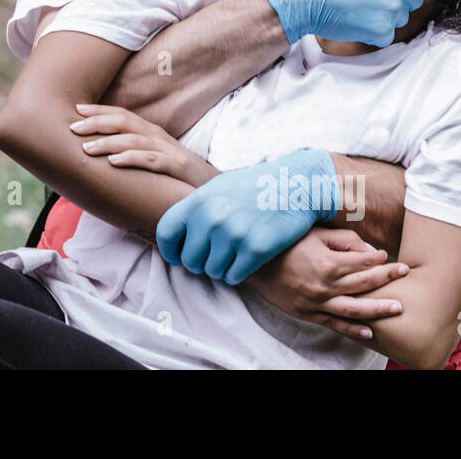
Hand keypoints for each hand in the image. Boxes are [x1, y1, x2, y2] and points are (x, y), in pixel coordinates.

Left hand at [70, 103, 218, 186]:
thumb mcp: (154, 158)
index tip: (76, 109)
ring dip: (108, 142)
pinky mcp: (177, 168)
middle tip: (72, 127)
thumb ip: (134, 151)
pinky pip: (152, 161)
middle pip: (124, 122)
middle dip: (97, 122)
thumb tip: (103, 152)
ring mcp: (169, 151)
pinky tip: (114, 162)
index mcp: (151, 133)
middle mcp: (158, 137)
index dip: (100, 110)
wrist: (213, 190)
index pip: (122, 115)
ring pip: (134, 140)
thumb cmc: (177, 176)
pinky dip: (132, 159)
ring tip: (87, 148)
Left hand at [156, 147, 339, 284]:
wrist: (294, 184)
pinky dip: (238, 273)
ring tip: (233, 256)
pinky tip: (246, 260)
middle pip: (190, 260)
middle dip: (200, 263)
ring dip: (221, 269)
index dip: (170, 250)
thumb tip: (173, 236)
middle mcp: (212, 218)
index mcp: (198, 201)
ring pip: (212, 271)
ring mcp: (233, 233)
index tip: (178, 256)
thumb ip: (195, 210)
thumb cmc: (253, 187)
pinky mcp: (255, 248)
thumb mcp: (218, 188)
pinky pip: (234, 276)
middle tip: (214, 257)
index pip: (166, 233)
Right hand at [244, 227, 408, 339]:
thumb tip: (369, 251)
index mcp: (327, 263)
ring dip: (379, 309)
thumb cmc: (284, 244)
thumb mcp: (313, 234)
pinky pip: (334, 323)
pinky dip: (353, 329)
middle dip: (387, 278)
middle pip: (364, 284)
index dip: (379, 259)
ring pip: (354, 309)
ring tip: (398, 307)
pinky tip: (370, 331)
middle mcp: (324, 285)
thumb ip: (343, 240)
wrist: (253, 265)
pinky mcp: (307, 313)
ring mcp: (316, 302)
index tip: (388, 256)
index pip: (363, 262)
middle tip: (405, 273)